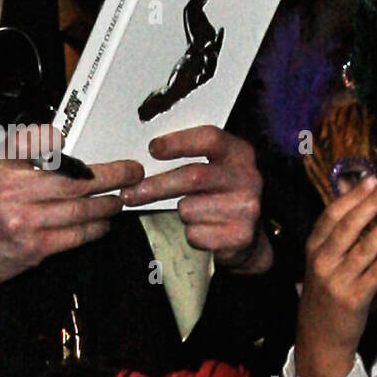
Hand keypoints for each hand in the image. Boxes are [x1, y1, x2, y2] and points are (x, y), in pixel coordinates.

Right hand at [0, 125, 143, 289]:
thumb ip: (21, 151)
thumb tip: (61, 140)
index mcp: (1, 163)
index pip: (38, 141)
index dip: (57, 139)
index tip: (75, 141)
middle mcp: (12, 189)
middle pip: (75, 180)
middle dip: (111, 176)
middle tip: (132, 172)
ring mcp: (24, 220)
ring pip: (81, 209)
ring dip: (108, 204)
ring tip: (121, 197)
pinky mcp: (34, 247)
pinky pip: (76, 235)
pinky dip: (95, 228)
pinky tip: (104, 223)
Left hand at [119, 126, 270, 272]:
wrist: (248, 237)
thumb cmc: (218, 195)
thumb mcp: (214, 168)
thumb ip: (189, 157)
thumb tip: (140, 158)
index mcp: (240, 153)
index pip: (210, 138)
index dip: (179, 142)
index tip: (152, 149)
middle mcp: (248, 177)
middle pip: (193, 176)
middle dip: (156, 186)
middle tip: (128, 193)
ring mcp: (247, 208)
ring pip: (189, 209)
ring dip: (180, 213)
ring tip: (193, 213)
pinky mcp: (240, 236)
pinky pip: (195, 234)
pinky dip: (190, 234)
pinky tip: (204, 230)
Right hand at [295, 176, 376, 376]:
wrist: (320, 338)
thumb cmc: (326, 295)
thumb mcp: (323, 264)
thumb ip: (336, 238)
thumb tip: (358, 204)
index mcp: (313, 250)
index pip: (331, 216)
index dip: (352, 196)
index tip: (372, 179)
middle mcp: (322, 262)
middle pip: (348, 226)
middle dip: (371, 203)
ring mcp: (337, 281)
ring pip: (365, 246)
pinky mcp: (354, 298)